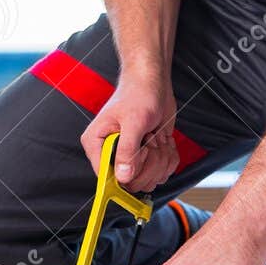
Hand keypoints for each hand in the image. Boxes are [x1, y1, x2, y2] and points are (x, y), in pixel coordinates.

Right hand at [80, 72, 180, 193]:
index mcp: (97, 144)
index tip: (141, 157)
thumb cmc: (138, 93)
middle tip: (150, 140)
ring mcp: (130, 157)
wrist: (154, 82)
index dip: (126, 176)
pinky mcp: (146, 157)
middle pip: (131, 183)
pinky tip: (162, 139)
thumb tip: (123, 177)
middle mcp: (111, 154)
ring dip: (161, 158)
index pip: (106, 178)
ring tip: (155, 135)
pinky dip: (168, 155)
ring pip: (149, 179)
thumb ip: (128, 150)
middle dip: (149, 164)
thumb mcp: (134, 121)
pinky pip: (161, 171)